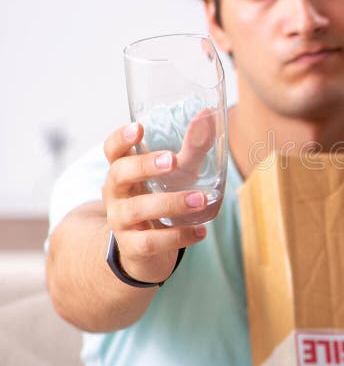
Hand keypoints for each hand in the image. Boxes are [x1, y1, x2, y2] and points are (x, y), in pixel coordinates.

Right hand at [101, 122, 208, 283]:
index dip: (121, 138)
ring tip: (201, 199)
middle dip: (144, 165)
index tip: (139, 128)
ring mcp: (121, 221)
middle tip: (173, 160)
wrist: (148, 250)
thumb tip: (209, 115)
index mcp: (124, 170)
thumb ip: (192, 147)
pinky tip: (201, 232)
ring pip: (137, 209)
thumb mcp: (178, 173)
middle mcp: (117, 194)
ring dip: (171, 203)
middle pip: (119, 174)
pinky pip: (151, 242)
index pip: (112, 150)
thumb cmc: (162, 198)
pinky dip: (178, 237)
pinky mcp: (133, 247)